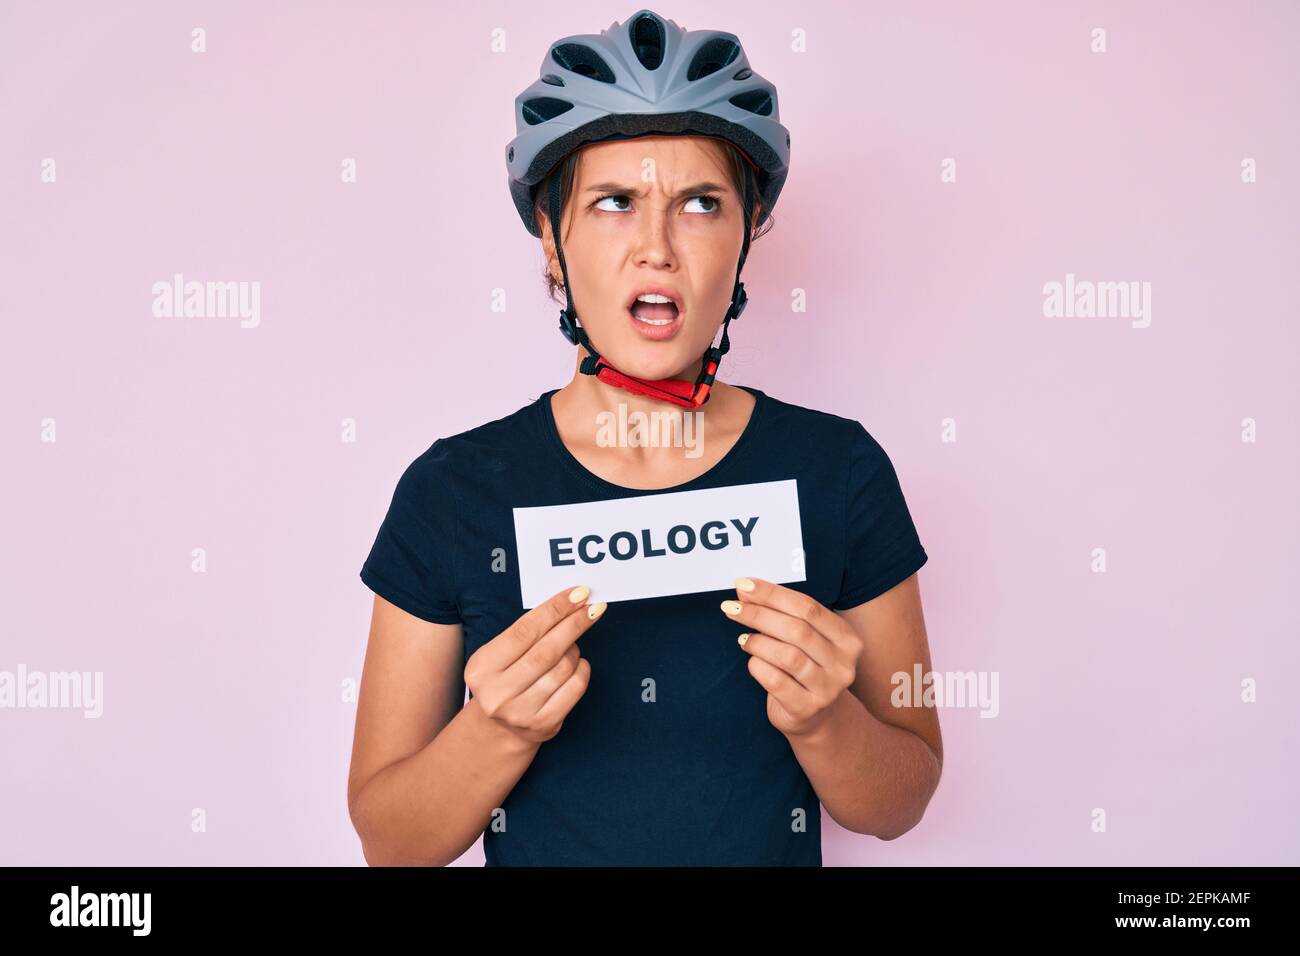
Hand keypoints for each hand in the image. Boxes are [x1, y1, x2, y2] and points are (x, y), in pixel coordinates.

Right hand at [464, 585, 607, 745]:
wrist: (499, 728)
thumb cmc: (505, 678)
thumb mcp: (500, 654)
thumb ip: (527, 631)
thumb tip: (570, 601)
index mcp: (481, 668)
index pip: (524, 631)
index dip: (555, 609)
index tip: (578, 594)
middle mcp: (497, 693)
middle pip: (547, 650)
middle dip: (573, 624)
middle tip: (593, 607)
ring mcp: (521, 713)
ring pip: (564, 667)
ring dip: (575, 648)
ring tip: (570, 644)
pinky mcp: (544, 725)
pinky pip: (575, 687)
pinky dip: (582, 669)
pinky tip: (577, 664)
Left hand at [721, 577, 862, 738]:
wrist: (815, 717)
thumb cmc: (805, 667)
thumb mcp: (806, 640)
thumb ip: (784, 615)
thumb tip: (746, 589)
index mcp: (846, 638)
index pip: (808, 608)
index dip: (773, 594)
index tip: (743, 585)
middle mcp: (842, 663)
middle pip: (797, 630)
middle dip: (759, 615)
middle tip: (731, 607)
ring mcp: (827, 688)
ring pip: (787, 656)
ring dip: (758, 642)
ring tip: (743, 639)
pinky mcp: (806, 708)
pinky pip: (775, 681)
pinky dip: (758, 666)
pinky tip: (752, 661)